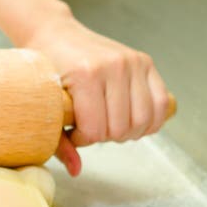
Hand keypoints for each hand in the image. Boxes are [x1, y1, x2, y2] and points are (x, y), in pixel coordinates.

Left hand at [23, 11, 170, 176]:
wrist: (55, 34)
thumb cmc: (47, 70)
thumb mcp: (45, 104)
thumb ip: (59, 141)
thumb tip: (76, 171)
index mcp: (86, 75)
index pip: (97, 130)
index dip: (84, 139)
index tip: (73, 131)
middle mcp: (113, 67)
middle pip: (121, 128)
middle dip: (105, 136)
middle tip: (90, 128)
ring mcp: (132, 62)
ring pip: (144, 120)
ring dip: (127, 131)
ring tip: (108, 124)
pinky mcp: (145, 61)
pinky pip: (161, 103)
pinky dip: (149, 121)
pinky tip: (129, 120)